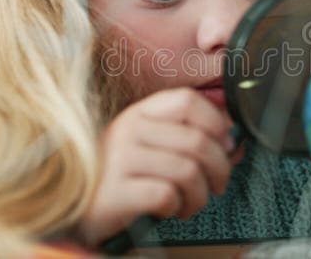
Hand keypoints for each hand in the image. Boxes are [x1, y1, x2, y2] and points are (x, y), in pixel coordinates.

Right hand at [76, 88, 236, 246]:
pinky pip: (166, 195)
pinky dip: (176, 207)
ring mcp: (119, 159)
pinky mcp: (115, 192)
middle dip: (219, 169)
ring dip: (200, 195)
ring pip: (187, 171)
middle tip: (217, 185)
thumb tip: (234, 144)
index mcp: (140, 113)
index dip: (216, 122)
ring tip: (190, 204)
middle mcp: (128, 129)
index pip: (188, 100)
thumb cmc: (122, 176)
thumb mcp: (153, 148)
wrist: (76, 206)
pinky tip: (168, 209)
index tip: (225, 145)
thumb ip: (191, 140)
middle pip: (197, 141)